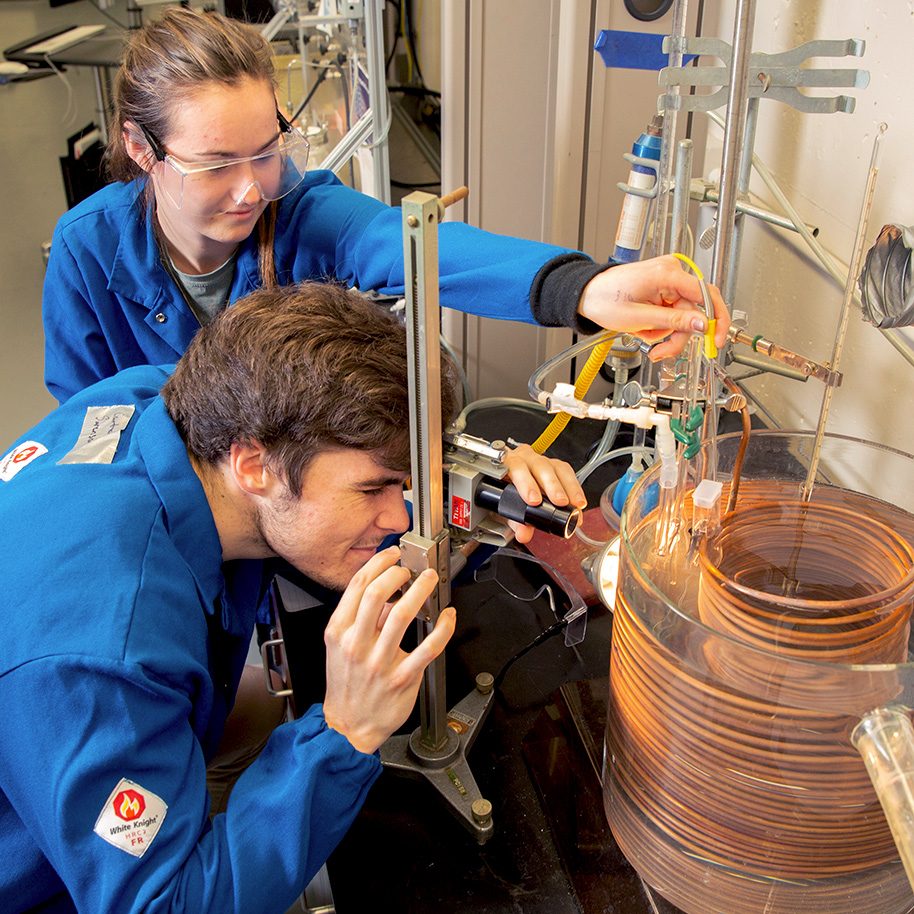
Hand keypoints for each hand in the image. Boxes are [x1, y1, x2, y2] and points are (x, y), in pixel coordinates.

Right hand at [323, 546, 454, 754]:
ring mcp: (379, 662)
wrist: (349, 724)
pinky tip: (448, 617)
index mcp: (339, 631)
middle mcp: (357, 644)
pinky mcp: (402, 678)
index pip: (357, 586)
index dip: (378, 564)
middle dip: (398, 573)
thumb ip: (360, 619)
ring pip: (402, 615)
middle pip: (376, 594)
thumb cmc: (346, 683)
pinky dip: (443, 628)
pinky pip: (428, 647)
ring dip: (420, 591)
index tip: (392, 556)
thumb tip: (388, 597)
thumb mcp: (339, 647)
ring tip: (429, 581)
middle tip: (411, 570)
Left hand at [501, 443, 586, 543]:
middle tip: (559, 501)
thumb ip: (514, 521)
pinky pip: (567, 472)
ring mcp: (541, 460)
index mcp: (507, 464)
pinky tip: (578, 501)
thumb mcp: (505, 509)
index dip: (525, 483)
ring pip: (556, 467)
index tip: (533, 501)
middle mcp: (525, 458)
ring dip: (568, 487)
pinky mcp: (556, 466)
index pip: (515, 466)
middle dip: (551, 485)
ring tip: (574, 504)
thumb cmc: (506, 493)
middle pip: (539, 465)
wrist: (509, 489)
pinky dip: (574, 488)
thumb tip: (524, 534)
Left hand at [577, 254, 730, 360]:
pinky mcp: (664, 288)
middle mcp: (672, 272)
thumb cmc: (604, 299)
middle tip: (662, 350)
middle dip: (677, 335)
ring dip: (665, 332)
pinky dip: (661, 325)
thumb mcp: (639, 318)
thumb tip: (702, 324)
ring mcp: (668, 279)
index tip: (715, 341)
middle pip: (693, 312)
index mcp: (667, 273)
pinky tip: (646, 327)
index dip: (715, 320)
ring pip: (683, 316)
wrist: (588, 294)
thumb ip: (674, 321)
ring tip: (644, 334)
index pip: (707, 295)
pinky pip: (673, 312)